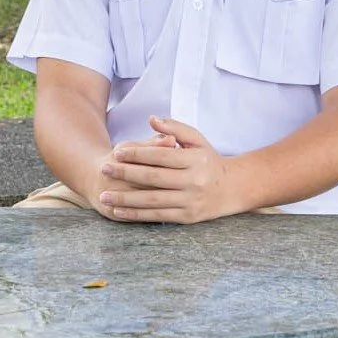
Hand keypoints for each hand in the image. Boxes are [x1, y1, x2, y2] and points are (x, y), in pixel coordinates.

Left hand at [96, 117, 234, 222]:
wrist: (233, 189)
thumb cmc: (209, 160)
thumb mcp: (197, 140)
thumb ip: (175, 128)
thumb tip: (151, 119)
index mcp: (194, 160)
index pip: (160, 156)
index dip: (137, 154)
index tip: (117, 152)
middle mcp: (193, 181)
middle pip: (153, 178)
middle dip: (126, 174)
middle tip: (104, 170)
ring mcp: (190, 201)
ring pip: (152, 200)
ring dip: (126, 199)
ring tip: (105, 196)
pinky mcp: (187, 218)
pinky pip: (157, 216)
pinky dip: (137, 214)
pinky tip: (119, 211)